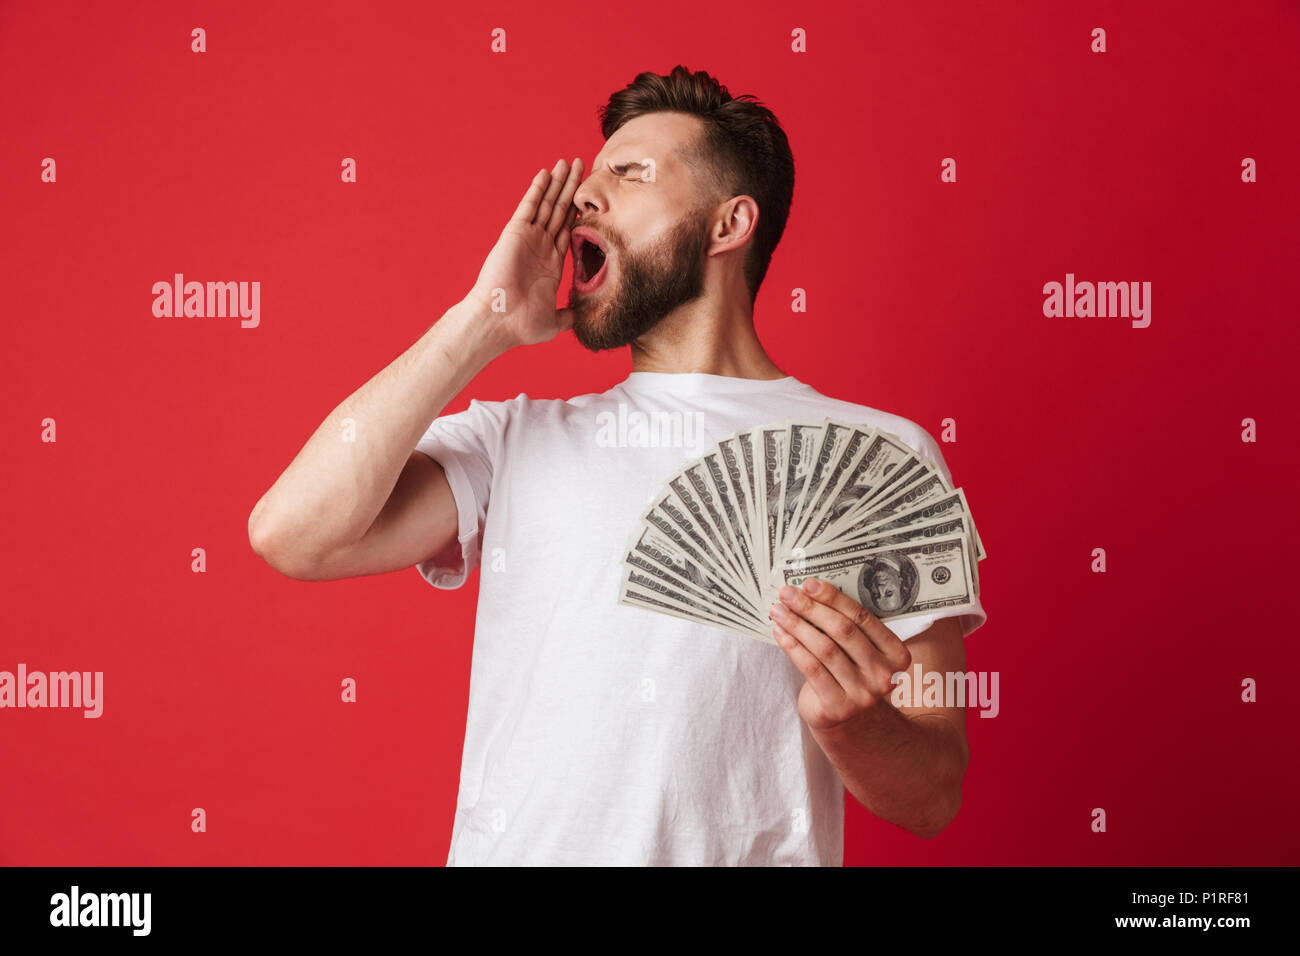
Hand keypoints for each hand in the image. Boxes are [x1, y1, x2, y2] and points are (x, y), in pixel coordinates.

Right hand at [465, 158, 583, 347]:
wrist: (498, 322)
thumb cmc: (521, 325)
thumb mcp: (555, 322)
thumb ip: (569, 316)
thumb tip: (582, 319)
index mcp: (551, 264)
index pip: (569, 231)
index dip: (579, 213)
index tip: (590, 197)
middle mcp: (541, 247)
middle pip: (560, 211)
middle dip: (571, 189)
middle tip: (583, 166)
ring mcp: (528, 239)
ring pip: (547, 204)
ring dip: (558, 183)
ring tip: (568, 162)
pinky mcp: (515, 233)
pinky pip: (529, 206)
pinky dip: (537, 189)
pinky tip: (546, 173)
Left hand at [769, 577, 911, 732]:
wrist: (850, 721)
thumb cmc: (851, 673)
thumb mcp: (861, 652)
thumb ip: (849, 627)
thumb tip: (810, 590)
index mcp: (896, 654)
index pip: (863, 618)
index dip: (834, 598)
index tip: (809, 583)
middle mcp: (883, 675)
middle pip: (843, 631)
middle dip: (811, 608)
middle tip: (787, 593)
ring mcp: (862, 694)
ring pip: (824, 649)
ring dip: (797, 625)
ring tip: (778, 610)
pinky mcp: (838, 706)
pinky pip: (811, 668)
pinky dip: (792, 647)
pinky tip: (779, 632)